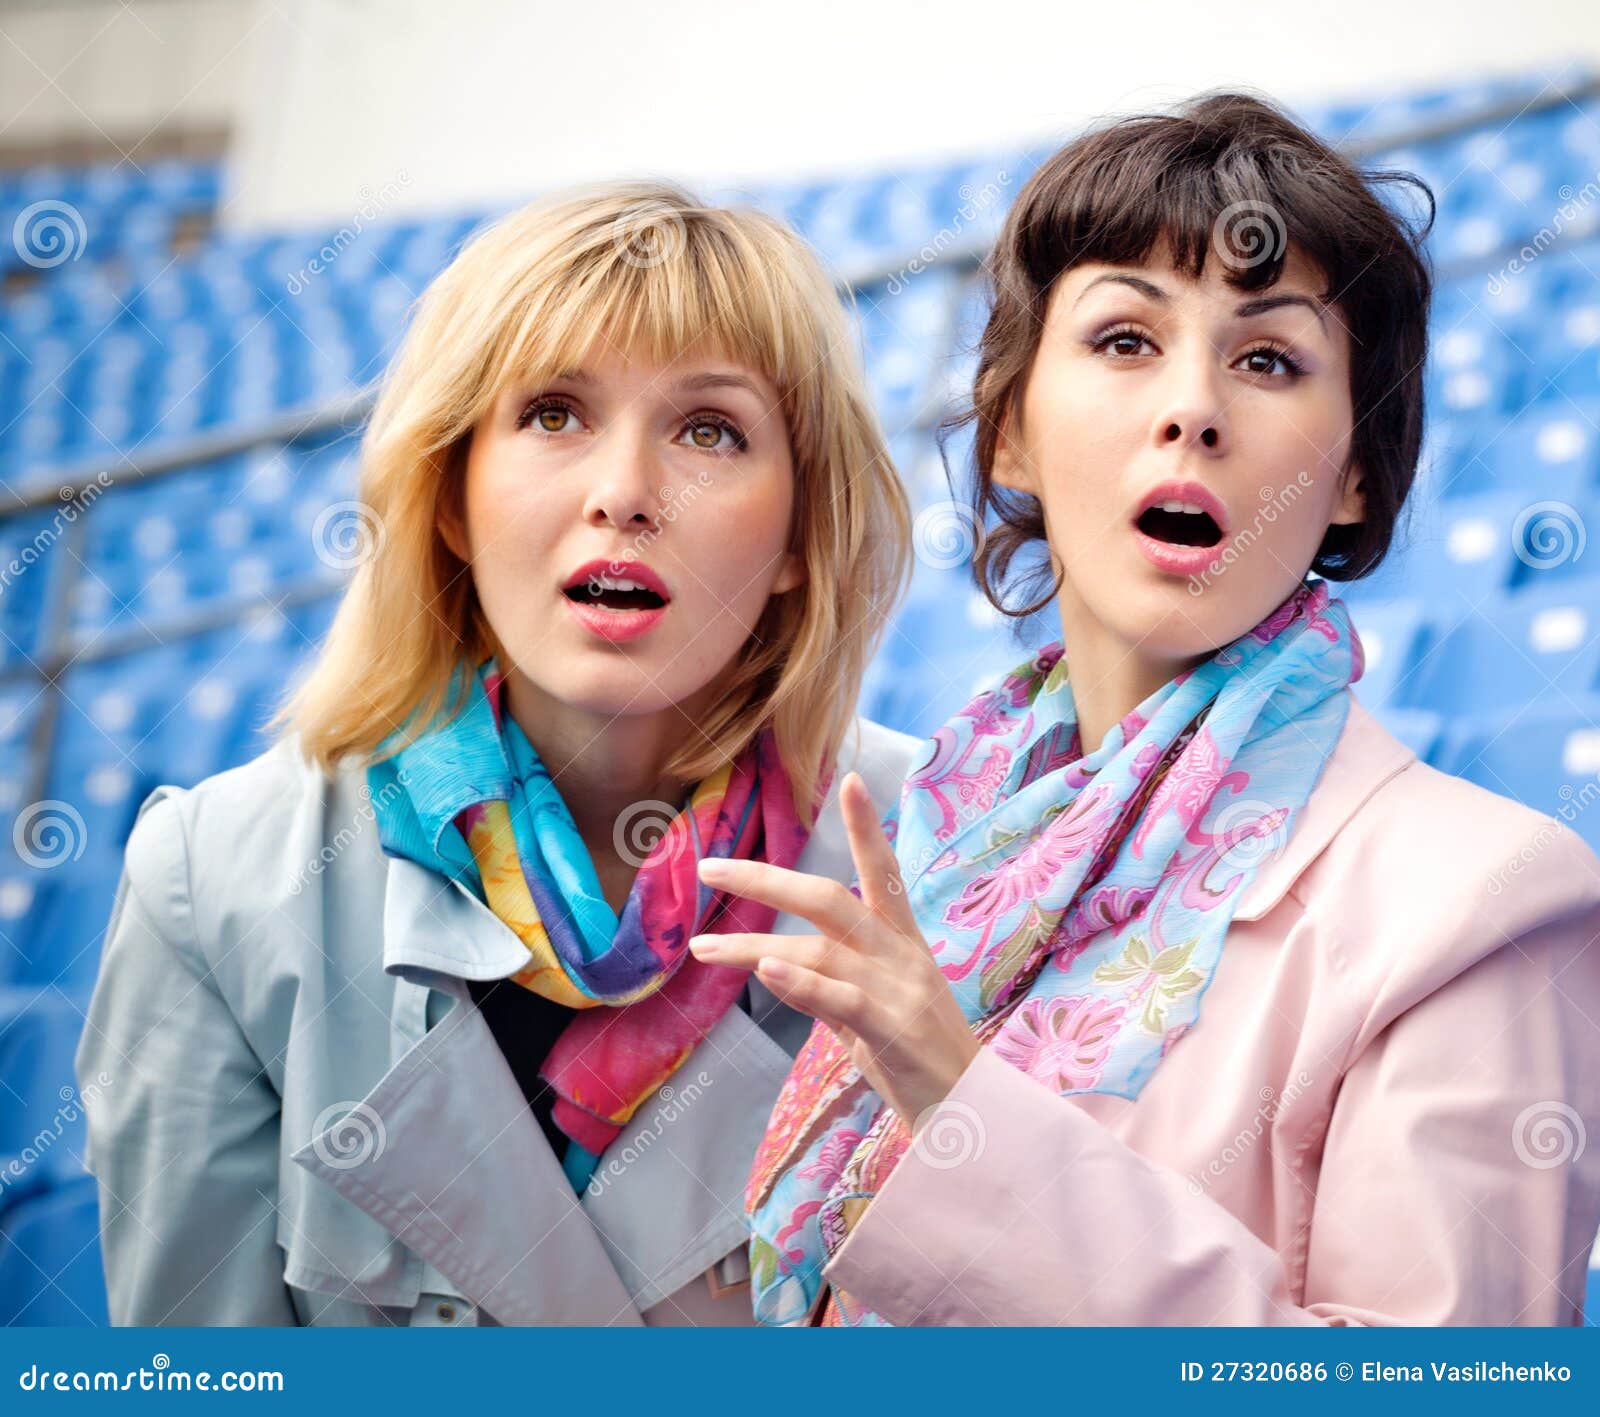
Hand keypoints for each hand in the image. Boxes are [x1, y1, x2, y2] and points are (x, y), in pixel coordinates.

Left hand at [688, 771, 979, 1129]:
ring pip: (816, 948)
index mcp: (903, 944)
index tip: (850, 781)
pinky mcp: (890, 1029)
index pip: (883, 873)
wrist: (970, 1114)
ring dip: (749, 948)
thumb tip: (777, 964)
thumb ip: (828, 984)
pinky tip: (764, 968)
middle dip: (764, 880)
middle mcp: (901, 956)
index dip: (866, 828)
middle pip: (829, 899)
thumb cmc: (918, 1061)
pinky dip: (799, 981)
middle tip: (709, 868)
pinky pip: (839, 996)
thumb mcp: (871, 1012)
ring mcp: (897, 990)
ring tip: (700, 949)